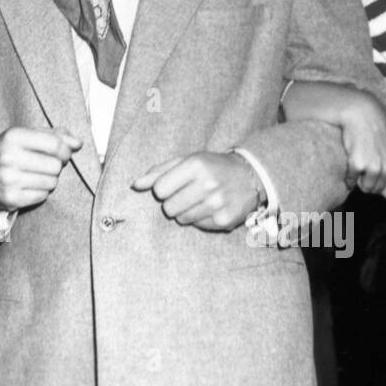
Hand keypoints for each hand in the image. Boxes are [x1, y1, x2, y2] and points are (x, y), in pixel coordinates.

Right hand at [0, 127, 81, 211]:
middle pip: (55, 165)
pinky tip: (29, 186)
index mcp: (13, 136)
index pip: (55, 144)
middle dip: (56, 166)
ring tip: (36, 175)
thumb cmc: (10, 151)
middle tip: (45, 166)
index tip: (63, 153)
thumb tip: (78, 143)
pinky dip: (41, 192)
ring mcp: (8, 179)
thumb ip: (55, 135)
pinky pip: (43, 196)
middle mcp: (8, 157)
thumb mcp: (27, 136)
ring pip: (51, 182)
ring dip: (49, 180)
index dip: (65, 151)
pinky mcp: (10, 198)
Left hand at [131, 151, 259, 231]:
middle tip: (188, 193)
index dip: (163, 189)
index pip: (160, 189)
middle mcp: (207, 184)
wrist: (250, 176)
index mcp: (196, 165)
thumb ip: (159, 172)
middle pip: (168, 207)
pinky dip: (200, 218)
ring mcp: (217, 204)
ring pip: (181, 219)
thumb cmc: (212, 166)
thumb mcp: (187, 160)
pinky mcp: (224, 220)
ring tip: (200, 200)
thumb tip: (135, 185)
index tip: (174, 184)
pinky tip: (211, 208)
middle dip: (174, 202)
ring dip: (186, 211)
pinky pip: (197, 225)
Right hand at [339, 101, 385, 197]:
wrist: (362, 115)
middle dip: (367, 181)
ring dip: (358, 179)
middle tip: (364, 164)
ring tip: (358, 162)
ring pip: (364, 188)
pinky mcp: (358, 165)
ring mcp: (374, 168)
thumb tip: (383, 192)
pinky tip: (350, 161)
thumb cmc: (375, 133)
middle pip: (374, 191)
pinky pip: (350, 181)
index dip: (378, 187)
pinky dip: (347, 176)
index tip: (372, 177)